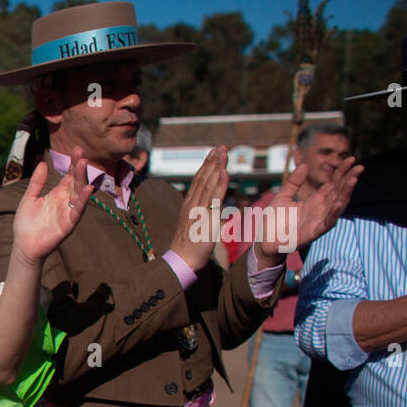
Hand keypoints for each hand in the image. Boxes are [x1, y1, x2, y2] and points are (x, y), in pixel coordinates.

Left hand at [11, 147, 91, 265]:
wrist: (23, 245)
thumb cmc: (26, 223)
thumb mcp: (29, 198)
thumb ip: (37, 182)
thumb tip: (42, 163)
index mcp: (58, 194)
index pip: (69, 176)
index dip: (73, 164)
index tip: (76, 149)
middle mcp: (66, 202)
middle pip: (76, 182)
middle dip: (80, 168)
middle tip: (82, 153)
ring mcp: (68, 212)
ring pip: (79, 194)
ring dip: (83, 179)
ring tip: (84, 165)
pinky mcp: (68, 224)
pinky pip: (78, 211)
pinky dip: (83, 200)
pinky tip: (88, 189)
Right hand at [169, 146, 228, 271]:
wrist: (182, 260)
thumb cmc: (191, 247)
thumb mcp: (197, 227)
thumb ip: (206, 216)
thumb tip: (217, 211)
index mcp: (189, 205)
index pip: (198, 181)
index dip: (206, 166)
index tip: (213, 153)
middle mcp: (192, 204)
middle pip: (203, 178)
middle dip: (212, 161)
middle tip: (220, 146)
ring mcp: (197, 210)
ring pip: (207, 184)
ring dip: (216, 167)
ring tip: (223, 153)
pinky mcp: (204, 218)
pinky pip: (213, 198)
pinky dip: (218, 184)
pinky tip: (223, 172)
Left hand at [256, 156, 363, 256]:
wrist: (265, 241)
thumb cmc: (274, 220)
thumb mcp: (283, 196)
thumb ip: (294, 182)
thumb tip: (304, 165)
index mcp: (314, 201)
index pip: (333, 184)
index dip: (341, 172)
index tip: (351, 159)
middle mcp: (320, 210)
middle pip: (338, 192)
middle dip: (349, 179)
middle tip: (360, 166)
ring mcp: (318, 221)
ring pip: (337, 206)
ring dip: (345, 194)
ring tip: (353, 180)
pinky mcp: (313, 233)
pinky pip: (326, 223)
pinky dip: (333, 214)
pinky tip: (338, 204)